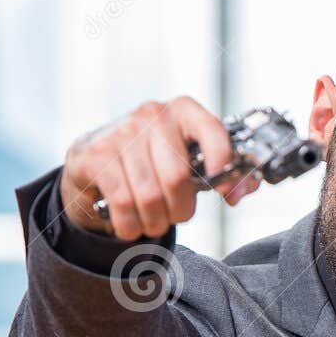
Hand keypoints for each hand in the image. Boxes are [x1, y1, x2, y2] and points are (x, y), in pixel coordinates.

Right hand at [60, 96, 262, 239]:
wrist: (95, 163)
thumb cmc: (153, 164)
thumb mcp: (190, 162)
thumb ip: (223, 174)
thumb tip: (241, 190)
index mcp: (183, 112)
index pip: (212, 131)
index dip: (223, 163)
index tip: (226, 192)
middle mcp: (151, 115)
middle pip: (177, 178)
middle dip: (181, 210)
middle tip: (176, 214)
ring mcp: (120, 134)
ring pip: (150, 197)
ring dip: (155, 222)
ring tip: (153, 219)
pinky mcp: (94, 157)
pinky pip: (123, 204)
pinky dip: (130, 225)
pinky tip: (130, 222)